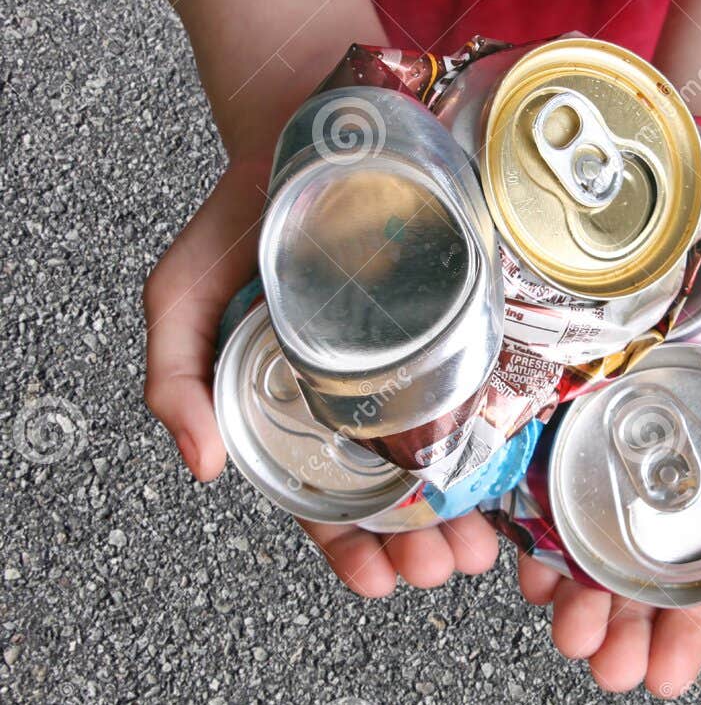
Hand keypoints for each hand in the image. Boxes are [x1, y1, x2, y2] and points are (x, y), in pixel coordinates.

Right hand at [142, 160, 498, 594]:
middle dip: (420, 541)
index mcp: (304, 403)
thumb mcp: (185, 292)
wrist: (313, 124)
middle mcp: (369, 392)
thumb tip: (200, 467)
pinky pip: (496, 389)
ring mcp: (427, 358)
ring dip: (469, 511)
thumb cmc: (247, 215)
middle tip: (443, 565)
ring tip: (482, 544)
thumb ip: (175, 374)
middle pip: (400, 490)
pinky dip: (508, 440)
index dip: (349, 548)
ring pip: (453, 454)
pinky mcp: (474, 320)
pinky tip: (520, 475)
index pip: (326, 497)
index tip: (377, 580)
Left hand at [517, 298, 700, 694]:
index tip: (665, 679)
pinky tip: (514, 556)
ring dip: (564, 588)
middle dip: (615, 625)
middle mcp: (663, 457)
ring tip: (562, 626)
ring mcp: (606, 423)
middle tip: (602, 664)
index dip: (684, 628)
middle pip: (628, 563)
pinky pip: (529, 458)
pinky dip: (517, 512)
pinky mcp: (559, 381)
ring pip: (573, 525)